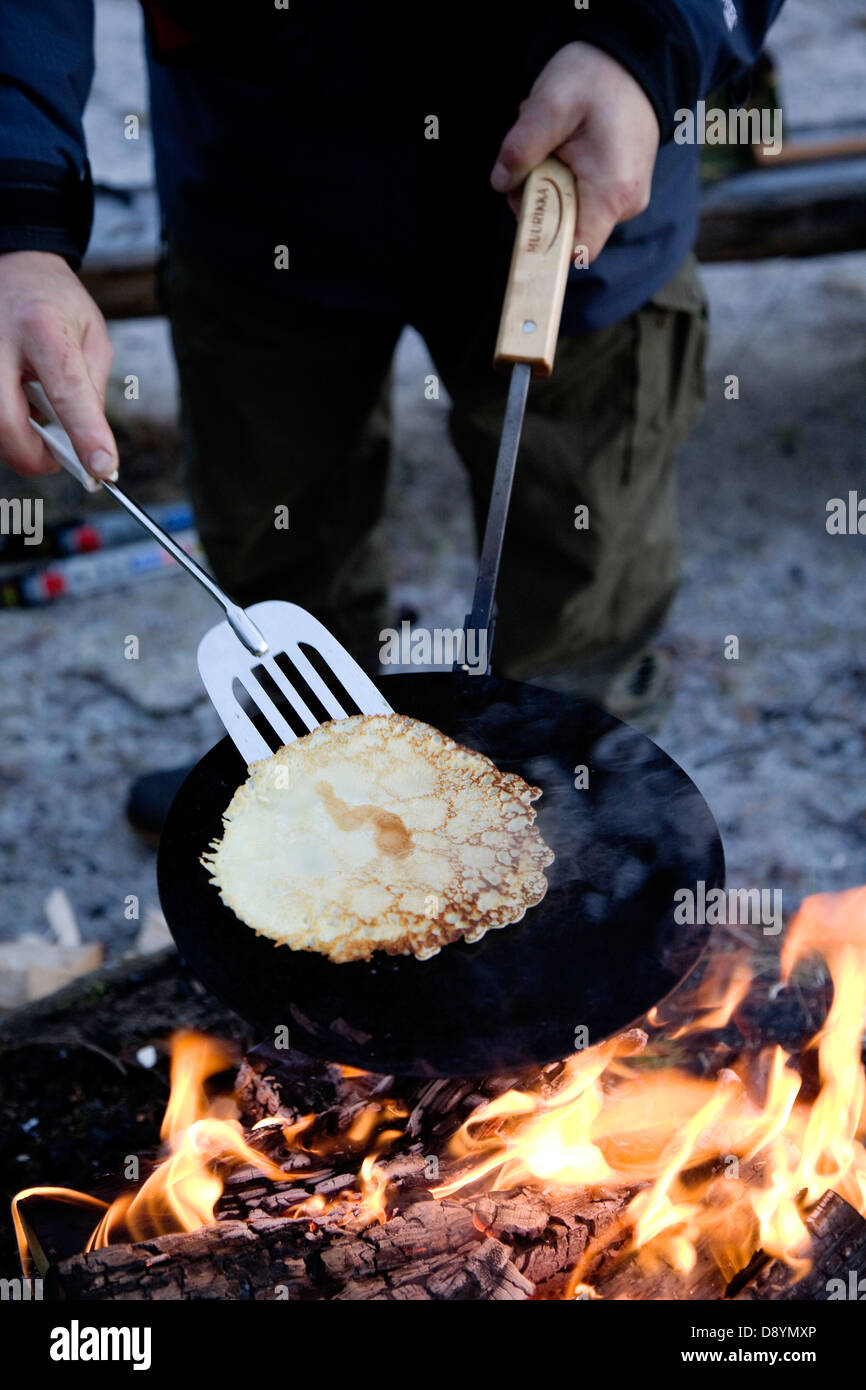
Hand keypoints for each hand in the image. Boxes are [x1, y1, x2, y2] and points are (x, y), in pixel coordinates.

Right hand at [0, 251, 116, 477]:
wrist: (13, 266)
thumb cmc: (55, 302)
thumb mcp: (92, 336)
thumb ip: (93, 391)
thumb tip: (93, 445)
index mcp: (41, 329)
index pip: (66, 394)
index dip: (85, 436)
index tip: (102, 469)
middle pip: (9, 427)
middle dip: (38, 457)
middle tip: (62, 457)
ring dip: (22, 440)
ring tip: (40, 412)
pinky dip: (8, 425)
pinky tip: (20, 403)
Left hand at [491, 42, 659, 262]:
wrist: (635, 58)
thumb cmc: (596, 77)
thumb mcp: (550, 103)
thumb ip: (521, 148)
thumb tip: (500, 183)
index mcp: (611, 192)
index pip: (573, 251)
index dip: (542, 240)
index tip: (524, 205)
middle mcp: (625, 204)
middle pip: (565, 229)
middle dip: (538, 195)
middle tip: (534, 151)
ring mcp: (625, 198)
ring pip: (569, 210)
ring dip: (548, 180)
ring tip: (553, 138)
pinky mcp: (620, 189)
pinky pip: (580, 196)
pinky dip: (562, 174)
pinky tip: (564, 142)